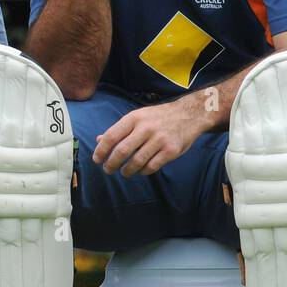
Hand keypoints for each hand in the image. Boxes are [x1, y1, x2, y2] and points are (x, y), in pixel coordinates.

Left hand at [91, 98, 206, 178]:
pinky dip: (143, 171)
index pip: (111, 136)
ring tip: (124, 172)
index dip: (101, 150)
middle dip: (111, 164)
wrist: (189, 114)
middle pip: (122, 151)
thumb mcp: (138, 117)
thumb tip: (98, 140)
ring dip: (127, 170)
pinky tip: (140, 170)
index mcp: (134, 118)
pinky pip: (152, 166)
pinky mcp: (171, 150)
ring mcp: (159, 139)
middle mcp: (146, 128)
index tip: (97, 160)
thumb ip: (119, 129)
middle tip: (108, 170)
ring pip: (136, 162)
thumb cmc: (158, 117)